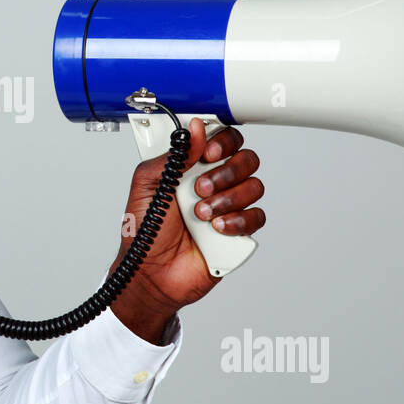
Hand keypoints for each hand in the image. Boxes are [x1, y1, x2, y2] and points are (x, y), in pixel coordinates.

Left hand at [108, 118, 265, 336]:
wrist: (151, 274)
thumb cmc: (146, 233)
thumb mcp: (148, 187)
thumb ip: (172, 156)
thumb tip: (194, 129)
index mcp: (193, 168)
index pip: (222, 140)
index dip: (221, 141)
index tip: (207, 153)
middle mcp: (215, 184)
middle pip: (246, 159)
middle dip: (225, 172)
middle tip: (200, 188)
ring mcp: (228, 207)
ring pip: (254, 186)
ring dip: (227, 199)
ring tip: (201, 214)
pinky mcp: (238, 232)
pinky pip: (257, 217)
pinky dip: (237, 221)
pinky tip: (216, 229)